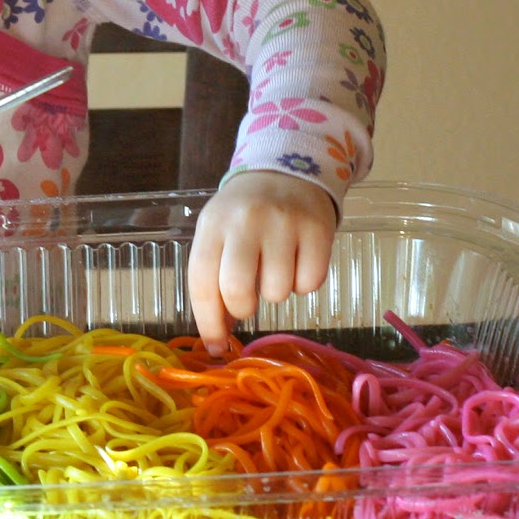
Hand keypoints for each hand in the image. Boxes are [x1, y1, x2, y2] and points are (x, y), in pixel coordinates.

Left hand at [186, 171, 337, 353]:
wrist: (287, 171)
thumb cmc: (244, 214)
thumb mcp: (218, 234)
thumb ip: (213, 278)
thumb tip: (219, 336)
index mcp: (212, 225)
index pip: (201, 282)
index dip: (208, 323)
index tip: (216, 347)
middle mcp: (244, 221)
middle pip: (237, 290)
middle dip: (243, 308)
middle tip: (249, 299)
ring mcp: (283, 223)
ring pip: (277, 292)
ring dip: (276, 291)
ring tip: (275, 266)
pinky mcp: (317, 228)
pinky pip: (310, 283)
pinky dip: (304, 283)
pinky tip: (298, 260)